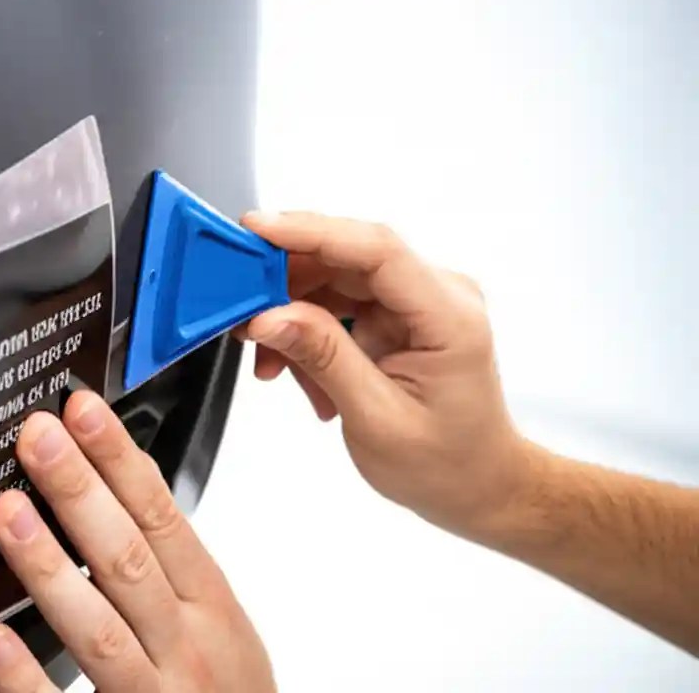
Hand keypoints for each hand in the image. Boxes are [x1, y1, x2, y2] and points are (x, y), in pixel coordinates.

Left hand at [0, 392, 275, 691]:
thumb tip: (118, 490)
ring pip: (99, 630)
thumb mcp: (219, 625)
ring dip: (50, 567)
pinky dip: (28, 676)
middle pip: (128, 561)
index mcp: (211, 609)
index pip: (164, 519)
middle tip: (36, 439)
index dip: (120, 460)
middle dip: (80, 492)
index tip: (83, 413)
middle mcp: (187, 650)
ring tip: (9, 515)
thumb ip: (171, 568)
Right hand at [237, 211, 535, 535]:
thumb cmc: (443, 463)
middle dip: (285, 280)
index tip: (255, 231)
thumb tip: (267, 316)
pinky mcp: (397, 314)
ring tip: (274, 367)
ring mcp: (416, 301)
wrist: (476, 485)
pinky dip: (306, 332)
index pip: (376, 249)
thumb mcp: (375, 418)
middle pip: (347, 256)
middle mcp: (437, 294)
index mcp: (448, 316)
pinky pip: (337, 302)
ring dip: (291, 315)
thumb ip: (323, 357)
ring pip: (333, 279)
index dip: (311, 232)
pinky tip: (299, 372)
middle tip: (239, 309)